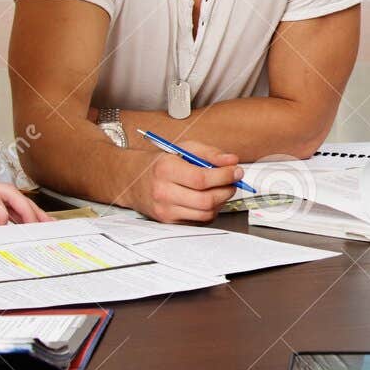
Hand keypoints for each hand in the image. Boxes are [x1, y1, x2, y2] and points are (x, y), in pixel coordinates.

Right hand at [0, 174, 50, 228]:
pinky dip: (0, 215)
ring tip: (33, 226)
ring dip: (24, 209)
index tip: (39, 226)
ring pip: (10, 194)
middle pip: (16, 195)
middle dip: (34, 211)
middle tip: (48, 226)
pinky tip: (2, 228)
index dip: (26, 212)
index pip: (10, 201)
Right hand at [126, 148, 241, 222]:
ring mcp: (165, 210)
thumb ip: (210, 153)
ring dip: (221, 202)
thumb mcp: (184, 148)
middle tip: (233, 182)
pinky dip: (210, 210)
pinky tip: (208, 198)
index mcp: (166, 169)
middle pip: (205, 200)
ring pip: (205, 213)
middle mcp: (163, 192)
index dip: (224, 176)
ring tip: (221, 189)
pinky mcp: (169, 221)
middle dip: (226, 190)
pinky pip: (199, 220)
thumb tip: (232, 161)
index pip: (201, 179)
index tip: (236, 171)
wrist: (133, 180)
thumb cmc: (161, 163)